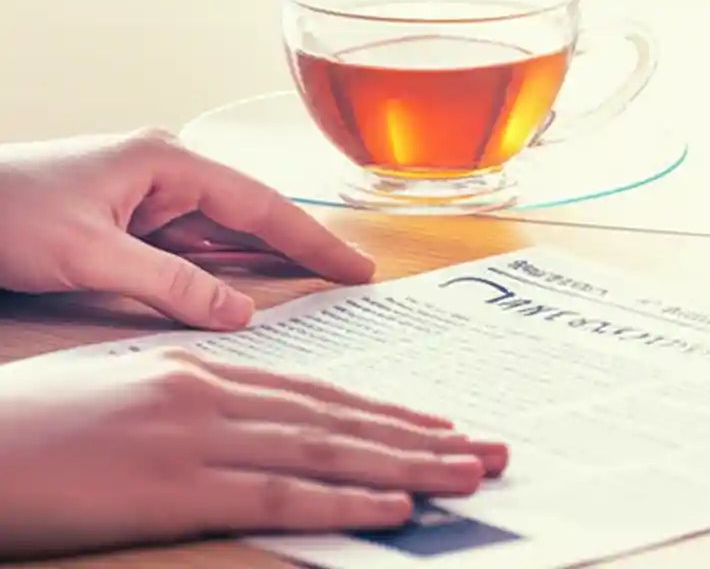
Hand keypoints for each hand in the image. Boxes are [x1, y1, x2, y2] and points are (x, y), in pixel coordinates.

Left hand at [0, 129, 374, 329]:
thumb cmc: (2, 213)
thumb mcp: (91, 256)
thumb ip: (171, 285)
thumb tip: (239, 312)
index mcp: (165, 162)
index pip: (258, 205)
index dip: (311, 239)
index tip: (356, 267)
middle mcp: (164, 173)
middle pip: (249, 216)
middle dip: (298, 248)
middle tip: (350, 280)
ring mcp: (146, 197)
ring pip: (221, 235)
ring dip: (262, 261)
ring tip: (315, 287)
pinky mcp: (128, 222)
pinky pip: (190, 249)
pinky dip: (220, 271)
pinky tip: (248, 288)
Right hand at [0, 347, 508, 559]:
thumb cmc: (26, 425)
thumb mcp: (117, 392)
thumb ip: (187, 399)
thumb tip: (243, 413)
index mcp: (197, 372)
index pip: (316, 393)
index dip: (384, 412)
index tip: (437, 425)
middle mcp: (212, 396)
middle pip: (340, 419)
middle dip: (422, 436)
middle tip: (489, 449)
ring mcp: (199, 440)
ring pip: (330, 452)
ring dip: (409, 465)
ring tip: (472, 474)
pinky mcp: (178, 489)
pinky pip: (282, 497)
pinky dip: (348, 502)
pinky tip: (398, 509)